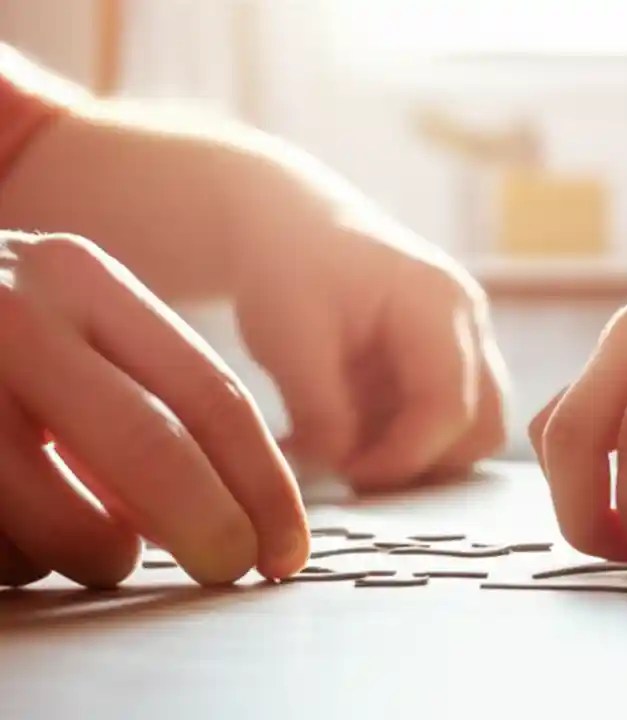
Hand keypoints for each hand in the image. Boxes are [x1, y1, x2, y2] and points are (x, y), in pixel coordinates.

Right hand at [0, 232, 307, 586]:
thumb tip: (231, 506)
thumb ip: (137, 393)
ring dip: (92, 554)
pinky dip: (13, 559)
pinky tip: (8, 533)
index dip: (265, 482)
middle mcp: (14, 315)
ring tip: (91, 545)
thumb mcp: (60, 324)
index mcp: (81, 280)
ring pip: (61, 518)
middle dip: (209, 527)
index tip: (287, 546)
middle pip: (153, 449)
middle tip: (228, 569)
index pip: (210, 394)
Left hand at [224, 142, 507, 489]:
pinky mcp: (451, 363)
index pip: (451, 407)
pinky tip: (354, 428)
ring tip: (350, 444)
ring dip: (418, 454)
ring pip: (475, 431)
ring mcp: (468, 344)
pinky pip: (448, 422)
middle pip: (485, 426)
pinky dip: (408, 441)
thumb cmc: (289, 265)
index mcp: (438, 303)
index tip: (349, 474)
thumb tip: (345, 467)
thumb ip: (320, 406)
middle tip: (354, 466)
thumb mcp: (287, 334)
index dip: (405, 457)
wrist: (292, 227)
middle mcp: (470, 324)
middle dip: (425, 461)